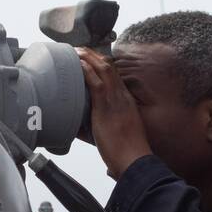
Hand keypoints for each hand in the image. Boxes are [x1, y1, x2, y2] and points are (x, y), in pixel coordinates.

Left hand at [76, 47, 152, 179]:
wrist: (135, 161)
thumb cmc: (128, 154)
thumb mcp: (117, 136)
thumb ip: (98, 130)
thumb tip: (78, 130)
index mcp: (127, 103)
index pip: (116, 76)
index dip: (103, 64)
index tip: (92, 59)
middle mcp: (122, 97)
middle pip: (110, 67)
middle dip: (94, 55)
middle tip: (80, 49)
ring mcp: (115, 101)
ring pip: (103, 69)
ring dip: (88, 57)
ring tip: (76, 51)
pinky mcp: (106, 108)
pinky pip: (96, 83)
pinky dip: (86, 71)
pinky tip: (77, 64)